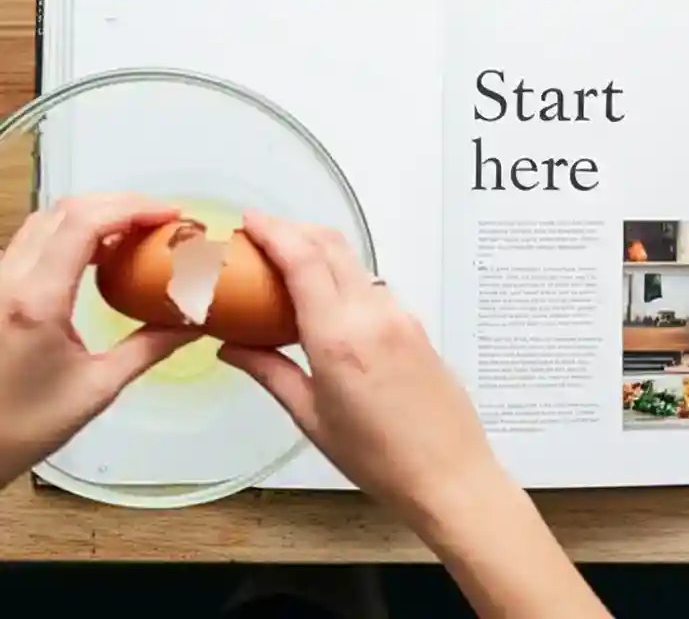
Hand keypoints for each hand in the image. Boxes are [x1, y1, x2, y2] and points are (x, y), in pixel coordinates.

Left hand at [0, 193, 198, 485]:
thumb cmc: (22, 425)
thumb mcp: (97, 388)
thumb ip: (149, 348)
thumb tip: (194, 324)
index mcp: (35, 300)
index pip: (85, 223)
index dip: (133, 208)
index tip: (172, 215)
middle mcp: (7, 279)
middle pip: (65, 210)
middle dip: (120, 204)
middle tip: (163, 219)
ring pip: (47, 220)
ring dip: (95, 215)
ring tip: (139, 231)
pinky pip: (34, 241)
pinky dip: (73, 233)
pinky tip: (102, 253)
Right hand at [218, 209, 610, 618]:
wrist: (450, 475)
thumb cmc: (380, 458)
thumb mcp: (312, 418)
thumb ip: (270, 372)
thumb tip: (231, 348)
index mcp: (340, 338)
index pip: (304, 259)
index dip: (273, 231)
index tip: (247, 221)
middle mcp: (374, 316)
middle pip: (331, 246)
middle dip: (293, 231)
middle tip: (258, 237)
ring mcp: (401, 317)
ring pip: (354, 263)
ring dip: (319, 253)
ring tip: (285, 269)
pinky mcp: (416, 326)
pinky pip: (372, 287)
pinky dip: (343, 279)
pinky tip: (324, 301)